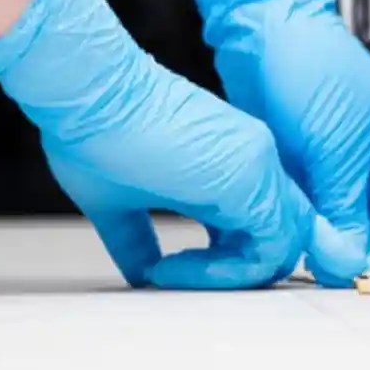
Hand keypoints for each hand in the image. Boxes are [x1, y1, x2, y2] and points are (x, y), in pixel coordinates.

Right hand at [0, 0, 361, 287]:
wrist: (86, 92)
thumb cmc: (93, 132)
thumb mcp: (117, 201)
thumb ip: (138, 237)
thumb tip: (141, 273)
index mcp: (231, 163)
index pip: (257, 227)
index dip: (220, 261)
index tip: (164, 267)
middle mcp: (255, 161)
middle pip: (279, 236)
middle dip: (232, 271)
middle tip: (173, 274)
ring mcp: (258, 166)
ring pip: (283, 246)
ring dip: (228, 277)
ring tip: (170, 271)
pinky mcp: (251, 179)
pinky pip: (271, 248)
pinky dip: (229, 273)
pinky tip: (174, 266)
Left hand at [185, 0, 369, 285]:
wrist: (263, 27)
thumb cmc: (312, 64)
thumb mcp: (336, 146)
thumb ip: (345, 207)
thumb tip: (349, 260)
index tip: (356, 277)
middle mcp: (367, 163)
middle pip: (367, 228)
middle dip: (347, 252)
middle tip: (319, 271)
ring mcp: (329, 164)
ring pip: (330, 223)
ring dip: (315, 241)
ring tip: (294, 252)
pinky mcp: (295, 164)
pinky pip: (300, 208)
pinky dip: (290, 222)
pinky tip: (274, 231)